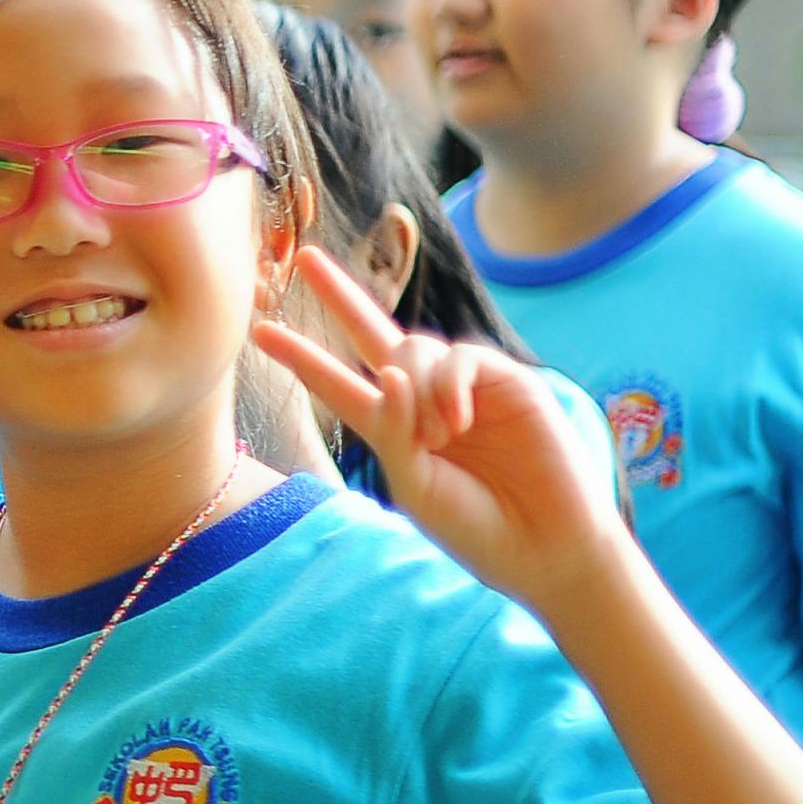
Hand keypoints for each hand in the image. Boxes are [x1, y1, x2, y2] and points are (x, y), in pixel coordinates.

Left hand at [255, 247, 622, 606]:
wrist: (542, 547)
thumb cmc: (474, 525)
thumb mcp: (412, 483)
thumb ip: (390, 430)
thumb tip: (388, 371)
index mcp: (392, 429)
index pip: (337, 384)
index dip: (301, 358)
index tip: (260, 331)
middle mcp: (424, 400)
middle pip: (374, 333)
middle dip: (339, 295)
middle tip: (303, 257)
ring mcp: (466, 387)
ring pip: (415, 347)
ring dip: (414, 389)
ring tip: (439, 439)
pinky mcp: (510, 381)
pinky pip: (461, 357)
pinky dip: (447, 386)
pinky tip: (458, 424)